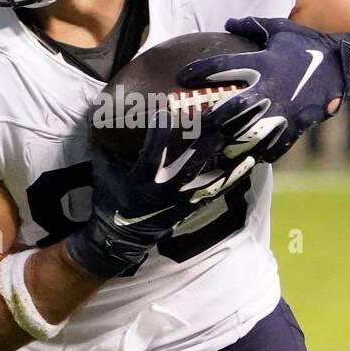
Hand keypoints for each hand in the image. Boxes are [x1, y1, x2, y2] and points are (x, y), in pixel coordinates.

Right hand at [66, 110, 253, 277]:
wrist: (121, 238)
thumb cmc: (110, 199)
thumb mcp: (103, 171)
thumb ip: (105, 145)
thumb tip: (100, 112)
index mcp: (140, 180)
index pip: (151, 154)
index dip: (159, 134)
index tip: (166, 112)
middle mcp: (164, 189)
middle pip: (189, 163)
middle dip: (204, 141)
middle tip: (220, 118)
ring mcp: (181, 198)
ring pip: (208, 175)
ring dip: (224, 155)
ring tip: (241, 134)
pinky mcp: (191, 204)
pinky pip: (216, 189)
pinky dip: (233, 175)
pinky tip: (249, 159)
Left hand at [178, 16, 349, 163]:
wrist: (343, 67)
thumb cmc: (307, 45)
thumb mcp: (281, 29)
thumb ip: (252, 26)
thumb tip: (228, 21)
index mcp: (261, 64)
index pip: (220, 67)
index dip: (198, 71)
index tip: (182, 77)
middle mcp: (267, 90)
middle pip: (228, 110)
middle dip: (208, 118)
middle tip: (193, 123)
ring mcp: (280, 112)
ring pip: (246, 135)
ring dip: (228, 142)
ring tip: (213, 147)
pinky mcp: (294, 128)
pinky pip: (271, 148)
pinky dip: (258, 154)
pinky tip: (246, 156)